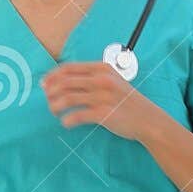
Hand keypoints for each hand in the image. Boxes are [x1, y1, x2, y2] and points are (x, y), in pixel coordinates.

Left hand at [41, 60, 163, 139]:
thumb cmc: (127, 101)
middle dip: (50, 92)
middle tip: (48, 100)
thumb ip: (92, 77)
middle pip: (65, 82)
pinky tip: (66, 123)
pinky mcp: (103, 113)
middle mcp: (101, 80)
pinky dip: (67, 120)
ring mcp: (102, 96)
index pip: (69, 68)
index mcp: (102, 68)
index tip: (44, 85)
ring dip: (55, 106)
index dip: (52, 76)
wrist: (148, 119)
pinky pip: (76, 116)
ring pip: (67, 98)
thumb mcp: (113, 80)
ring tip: (54, 111)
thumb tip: (63, 81)